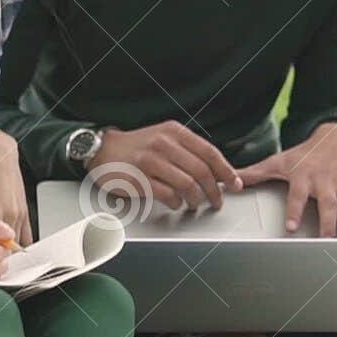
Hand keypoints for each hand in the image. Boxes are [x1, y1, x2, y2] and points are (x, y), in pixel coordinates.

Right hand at [90, 120, 240, 212]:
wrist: (102, 150)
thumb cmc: (137, 147)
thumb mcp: (164, 138)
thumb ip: (189, 151)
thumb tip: (218, 172)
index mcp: (174, 132)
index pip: (209, 152)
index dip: (226, 171)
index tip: (235, 184)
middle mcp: (164, 143)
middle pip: (201, 171)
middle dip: (214, 190)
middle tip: (217, 201)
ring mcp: (151, 161)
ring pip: (187, 185)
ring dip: (196, 199)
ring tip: (195, 204)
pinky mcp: (139, 179)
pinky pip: (168, 195)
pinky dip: (177, 203)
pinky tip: (177, 204)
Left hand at [236, 122, 336, 237]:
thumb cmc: (306, 154)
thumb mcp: (280, 160)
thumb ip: (256, 173)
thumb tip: (232, 182)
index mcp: (304, 177)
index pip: (297, 195)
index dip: (293, 210)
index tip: (289, 226)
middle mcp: (326, 183)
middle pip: (327, 205)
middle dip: (328, 224)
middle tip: (326, 241)